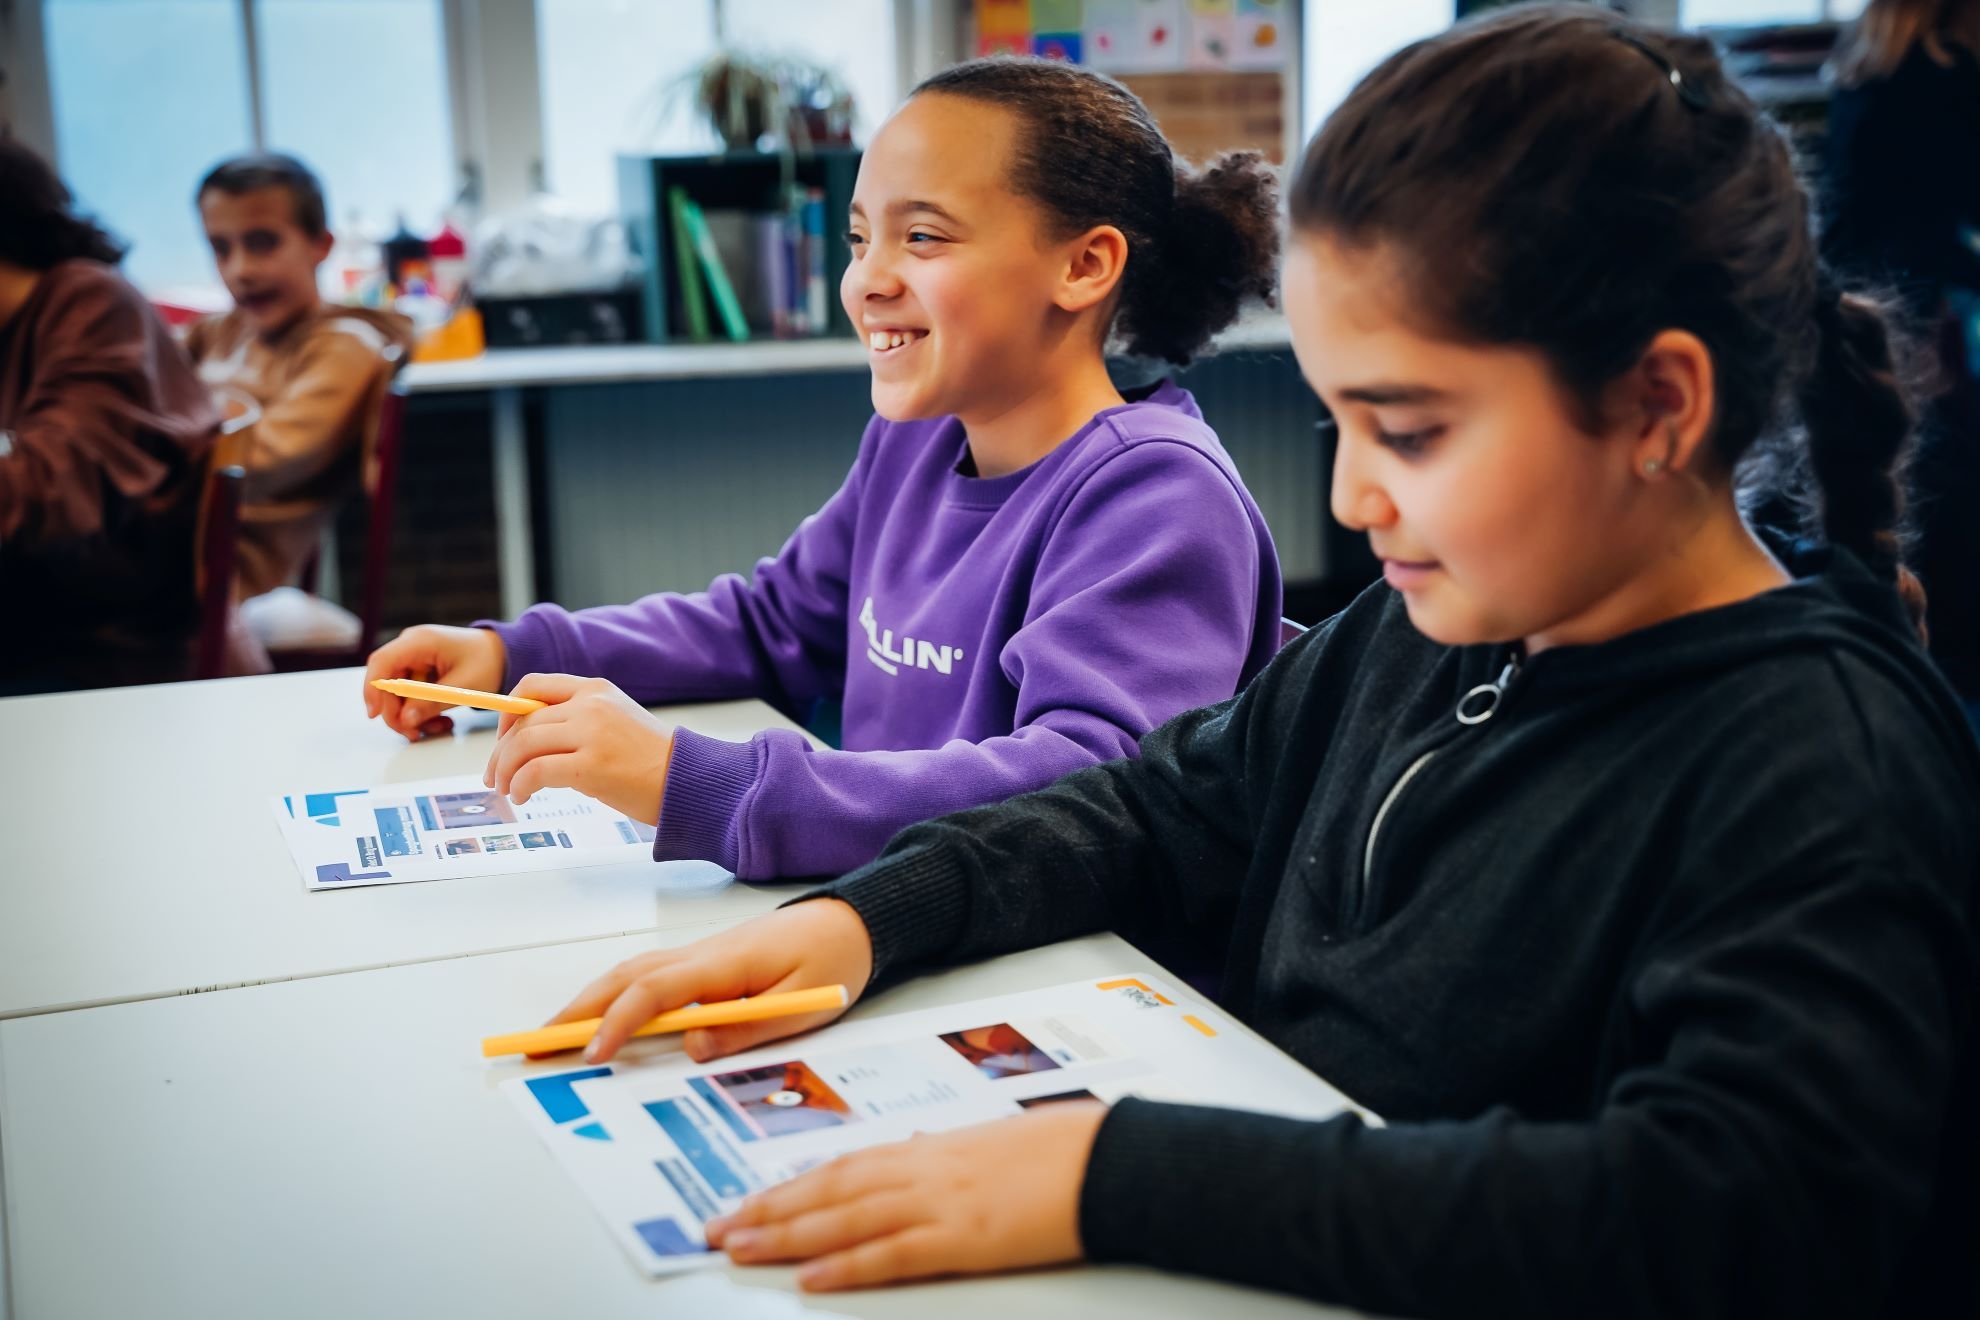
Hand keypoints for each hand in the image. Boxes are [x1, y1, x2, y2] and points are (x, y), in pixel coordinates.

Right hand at [363, 623, 505, 739]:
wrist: (503, 656)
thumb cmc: (488, 663)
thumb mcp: (464, 686)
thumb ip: (433, 702)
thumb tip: (406, 720)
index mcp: (420, 642)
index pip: (381, 662)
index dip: (373, 689)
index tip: (375, 715)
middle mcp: (411, 647)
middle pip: (385, 684)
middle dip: (397, 713)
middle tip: (416, 734)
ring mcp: (413, 660)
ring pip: (396, 695)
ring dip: (413, 717)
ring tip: (441, 726)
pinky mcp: (418, 672)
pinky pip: (409, 697)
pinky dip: (421, 712)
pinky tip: (442, 720)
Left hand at [482, 674, 673, 823]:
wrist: (689, 781)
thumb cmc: (654, 761)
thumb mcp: (615, 722)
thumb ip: (578, 720)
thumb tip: (531, 740)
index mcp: (596, 689)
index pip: (533, 686)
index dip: (508, 713)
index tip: (503, 739)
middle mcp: (591, 705)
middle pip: (523, 722)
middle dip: (501, 752)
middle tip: (495, 776)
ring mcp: (591, 734)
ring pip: (524, 746)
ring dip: (506, 771)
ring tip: (508, 789)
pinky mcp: (591, 766)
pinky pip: (536, 772)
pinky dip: (520, 785)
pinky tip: (523, 796)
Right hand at [548, 898, 873, 1061]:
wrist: (851, 921)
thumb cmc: (831, 961)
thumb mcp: (803, 1005)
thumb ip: (748, 1027)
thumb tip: (692, 1048)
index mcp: (725, 963)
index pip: (656, 992)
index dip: (619, 1023)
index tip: (590, 1054)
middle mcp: (701, 953)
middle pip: (626, 978)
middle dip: (577, 1011)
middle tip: (535, 1045)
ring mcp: (698, 954)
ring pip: (630, 973)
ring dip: (588, 1000)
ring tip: (551, 1035)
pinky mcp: (703, 961)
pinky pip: (647, 975)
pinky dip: (613, 994)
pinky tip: (597, 1015)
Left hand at [707, 1102, 1106, 1290]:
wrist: (1113, 1159)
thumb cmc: (1065, 1150)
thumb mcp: (993, 1146)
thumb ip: (946, 1158)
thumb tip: (913, 1161)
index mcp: (932, 1148)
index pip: (844, 1165)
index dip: (791, 1185)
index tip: (751, 1199)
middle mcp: (924, 1169)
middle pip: (829, 1190)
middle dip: (769, 1210)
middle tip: (719, 1229)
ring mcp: (941, 1203)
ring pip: (845, 1218)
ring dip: (787, 1236)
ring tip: (741, 1249)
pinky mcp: (964, 1239)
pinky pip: (892, 1254)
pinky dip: (848, 1267)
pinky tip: (812, 1278)